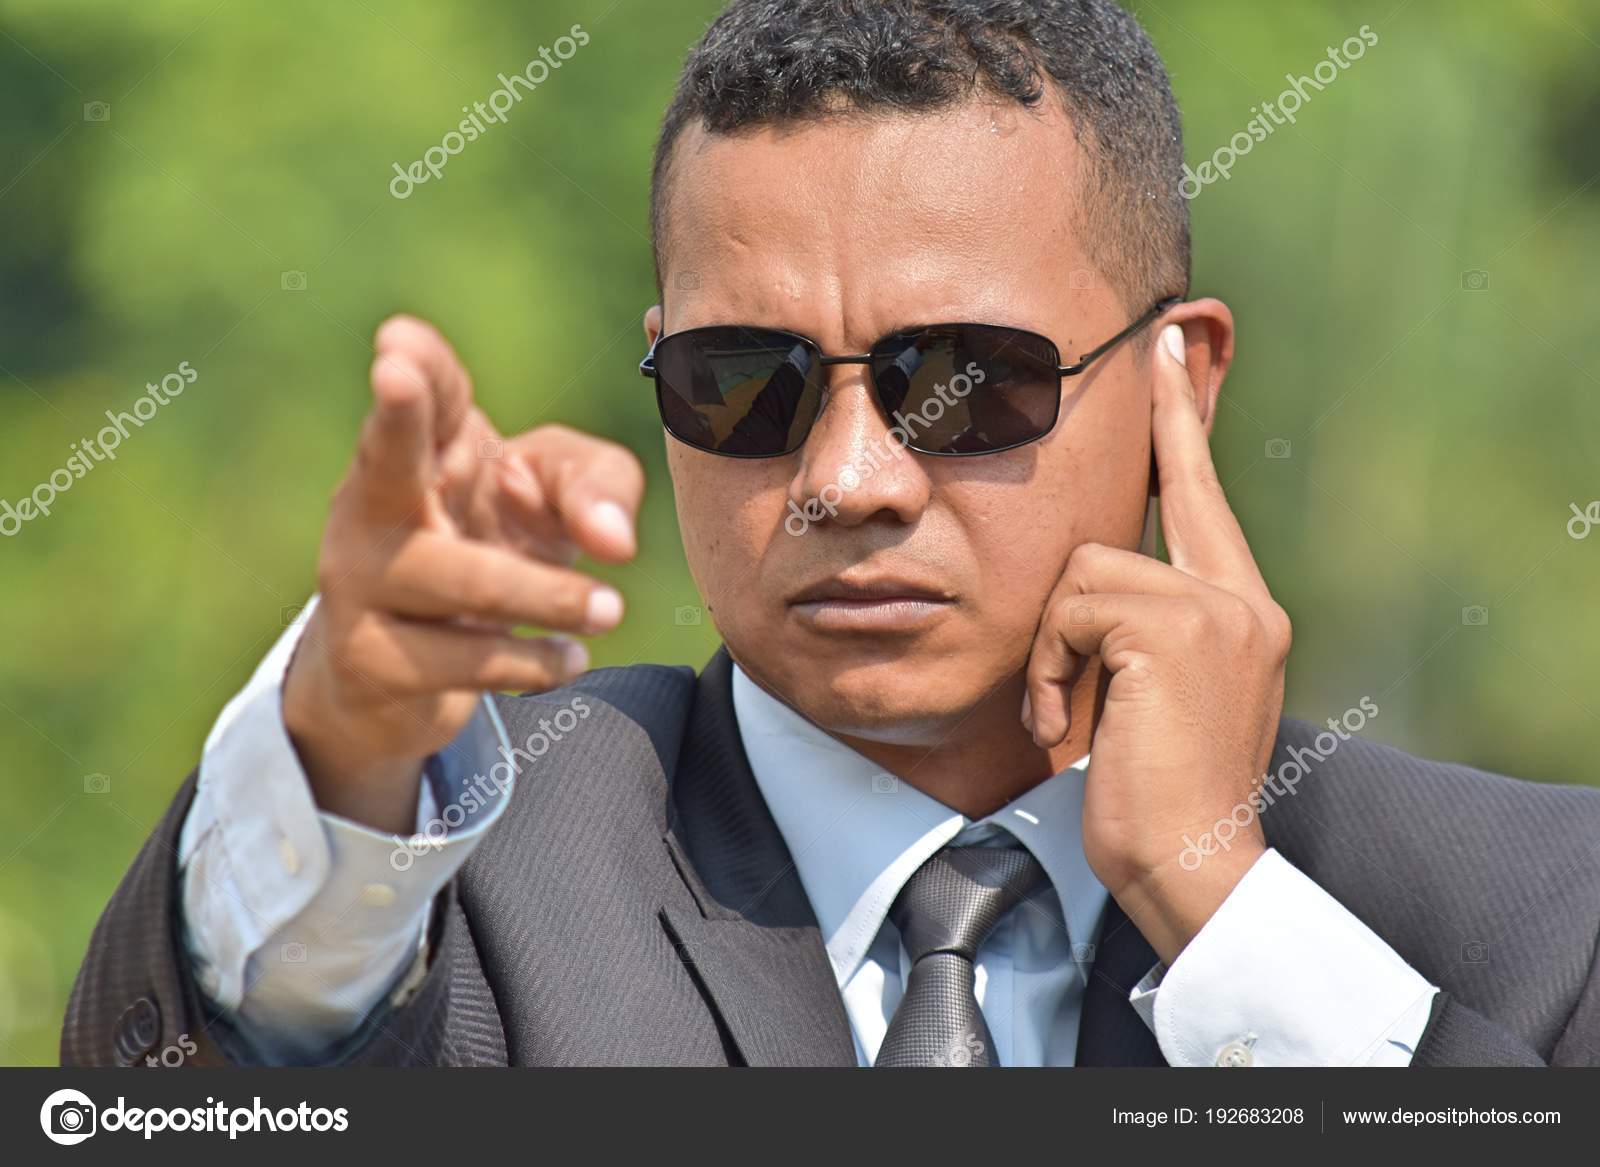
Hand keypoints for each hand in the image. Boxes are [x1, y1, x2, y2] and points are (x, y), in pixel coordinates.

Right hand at [282, 315, 642, 832]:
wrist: (402, 680)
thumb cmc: (487, 552)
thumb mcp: (552, 505)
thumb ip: (597, 488)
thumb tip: (614, 541)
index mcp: (426, 450)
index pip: (427, 395)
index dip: (420, 365)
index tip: (400, 338)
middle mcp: (374, 505)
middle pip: (385, 457)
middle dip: (394, 417)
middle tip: (395, 374)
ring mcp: (360, 581)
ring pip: (462, 578)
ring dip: (549, 596)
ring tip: (609, 609)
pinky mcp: (368, 661)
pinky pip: (465, 660)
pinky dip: (534, 662)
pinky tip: (569, 660)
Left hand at [1023, 323, 1290, 963]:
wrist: (1188, 863)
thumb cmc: (1152, 794)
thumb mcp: (1153, 696)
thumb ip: (1142, 626)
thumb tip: (1092, 577)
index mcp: (1243, 613)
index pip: (1203, 499)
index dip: (1181, 421)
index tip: (1169, 345)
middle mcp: (1243, 600)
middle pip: (1132, 524)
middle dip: (1100, 553)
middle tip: (1106, 566)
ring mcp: (1218, 609)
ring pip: (1085, 572)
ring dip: (1052, 653)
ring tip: (1066, 717)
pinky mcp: (1176, 626)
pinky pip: (1071, 607)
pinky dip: (1048, 668)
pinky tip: (1064, 722)